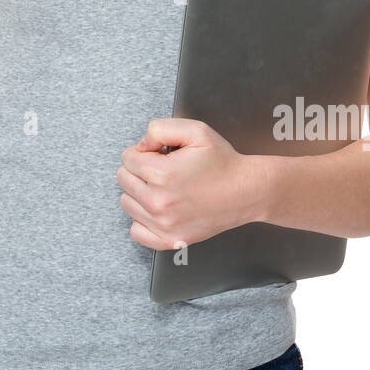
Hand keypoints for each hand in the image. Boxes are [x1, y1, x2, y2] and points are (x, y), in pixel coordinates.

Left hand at [117, 118, 267, 249]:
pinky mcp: (170, 240)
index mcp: (162, 174)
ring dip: (139, 192)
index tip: (161, 154)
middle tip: (164, 169)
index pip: (128, 158)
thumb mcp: (195, 130)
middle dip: (139, 169)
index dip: (144, 151)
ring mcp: (163, 225)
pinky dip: (142, 219)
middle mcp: (159, 202)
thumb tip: (141, 145)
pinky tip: (158, 208)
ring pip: (127, 203)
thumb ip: (160, 129)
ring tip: (164, 187)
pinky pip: (136, 231)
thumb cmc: (222, 162)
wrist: (245, 192)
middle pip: (124, 179)